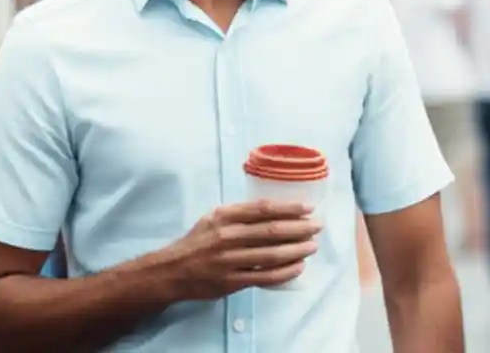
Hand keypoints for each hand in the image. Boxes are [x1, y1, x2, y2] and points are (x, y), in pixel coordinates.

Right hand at [164, 199, 322, 299]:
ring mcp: (230, 260)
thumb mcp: (213, 218)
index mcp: (224, 217)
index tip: (308, 207)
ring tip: (312, 246)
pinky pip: (264, 277)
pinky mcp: (231, 281)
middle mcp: (227, 237)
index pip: (263, 209)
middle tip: (317, 227)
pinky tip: (298, 267)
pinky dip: (285, 272)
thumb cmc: (197, 241)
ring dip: (296, 250)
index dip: (289, 208)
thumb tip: (274, 208)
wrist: (172, 271)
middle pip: (271, 231)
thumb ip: (240, 213)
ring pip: (271, 254)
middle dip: (299, 228)